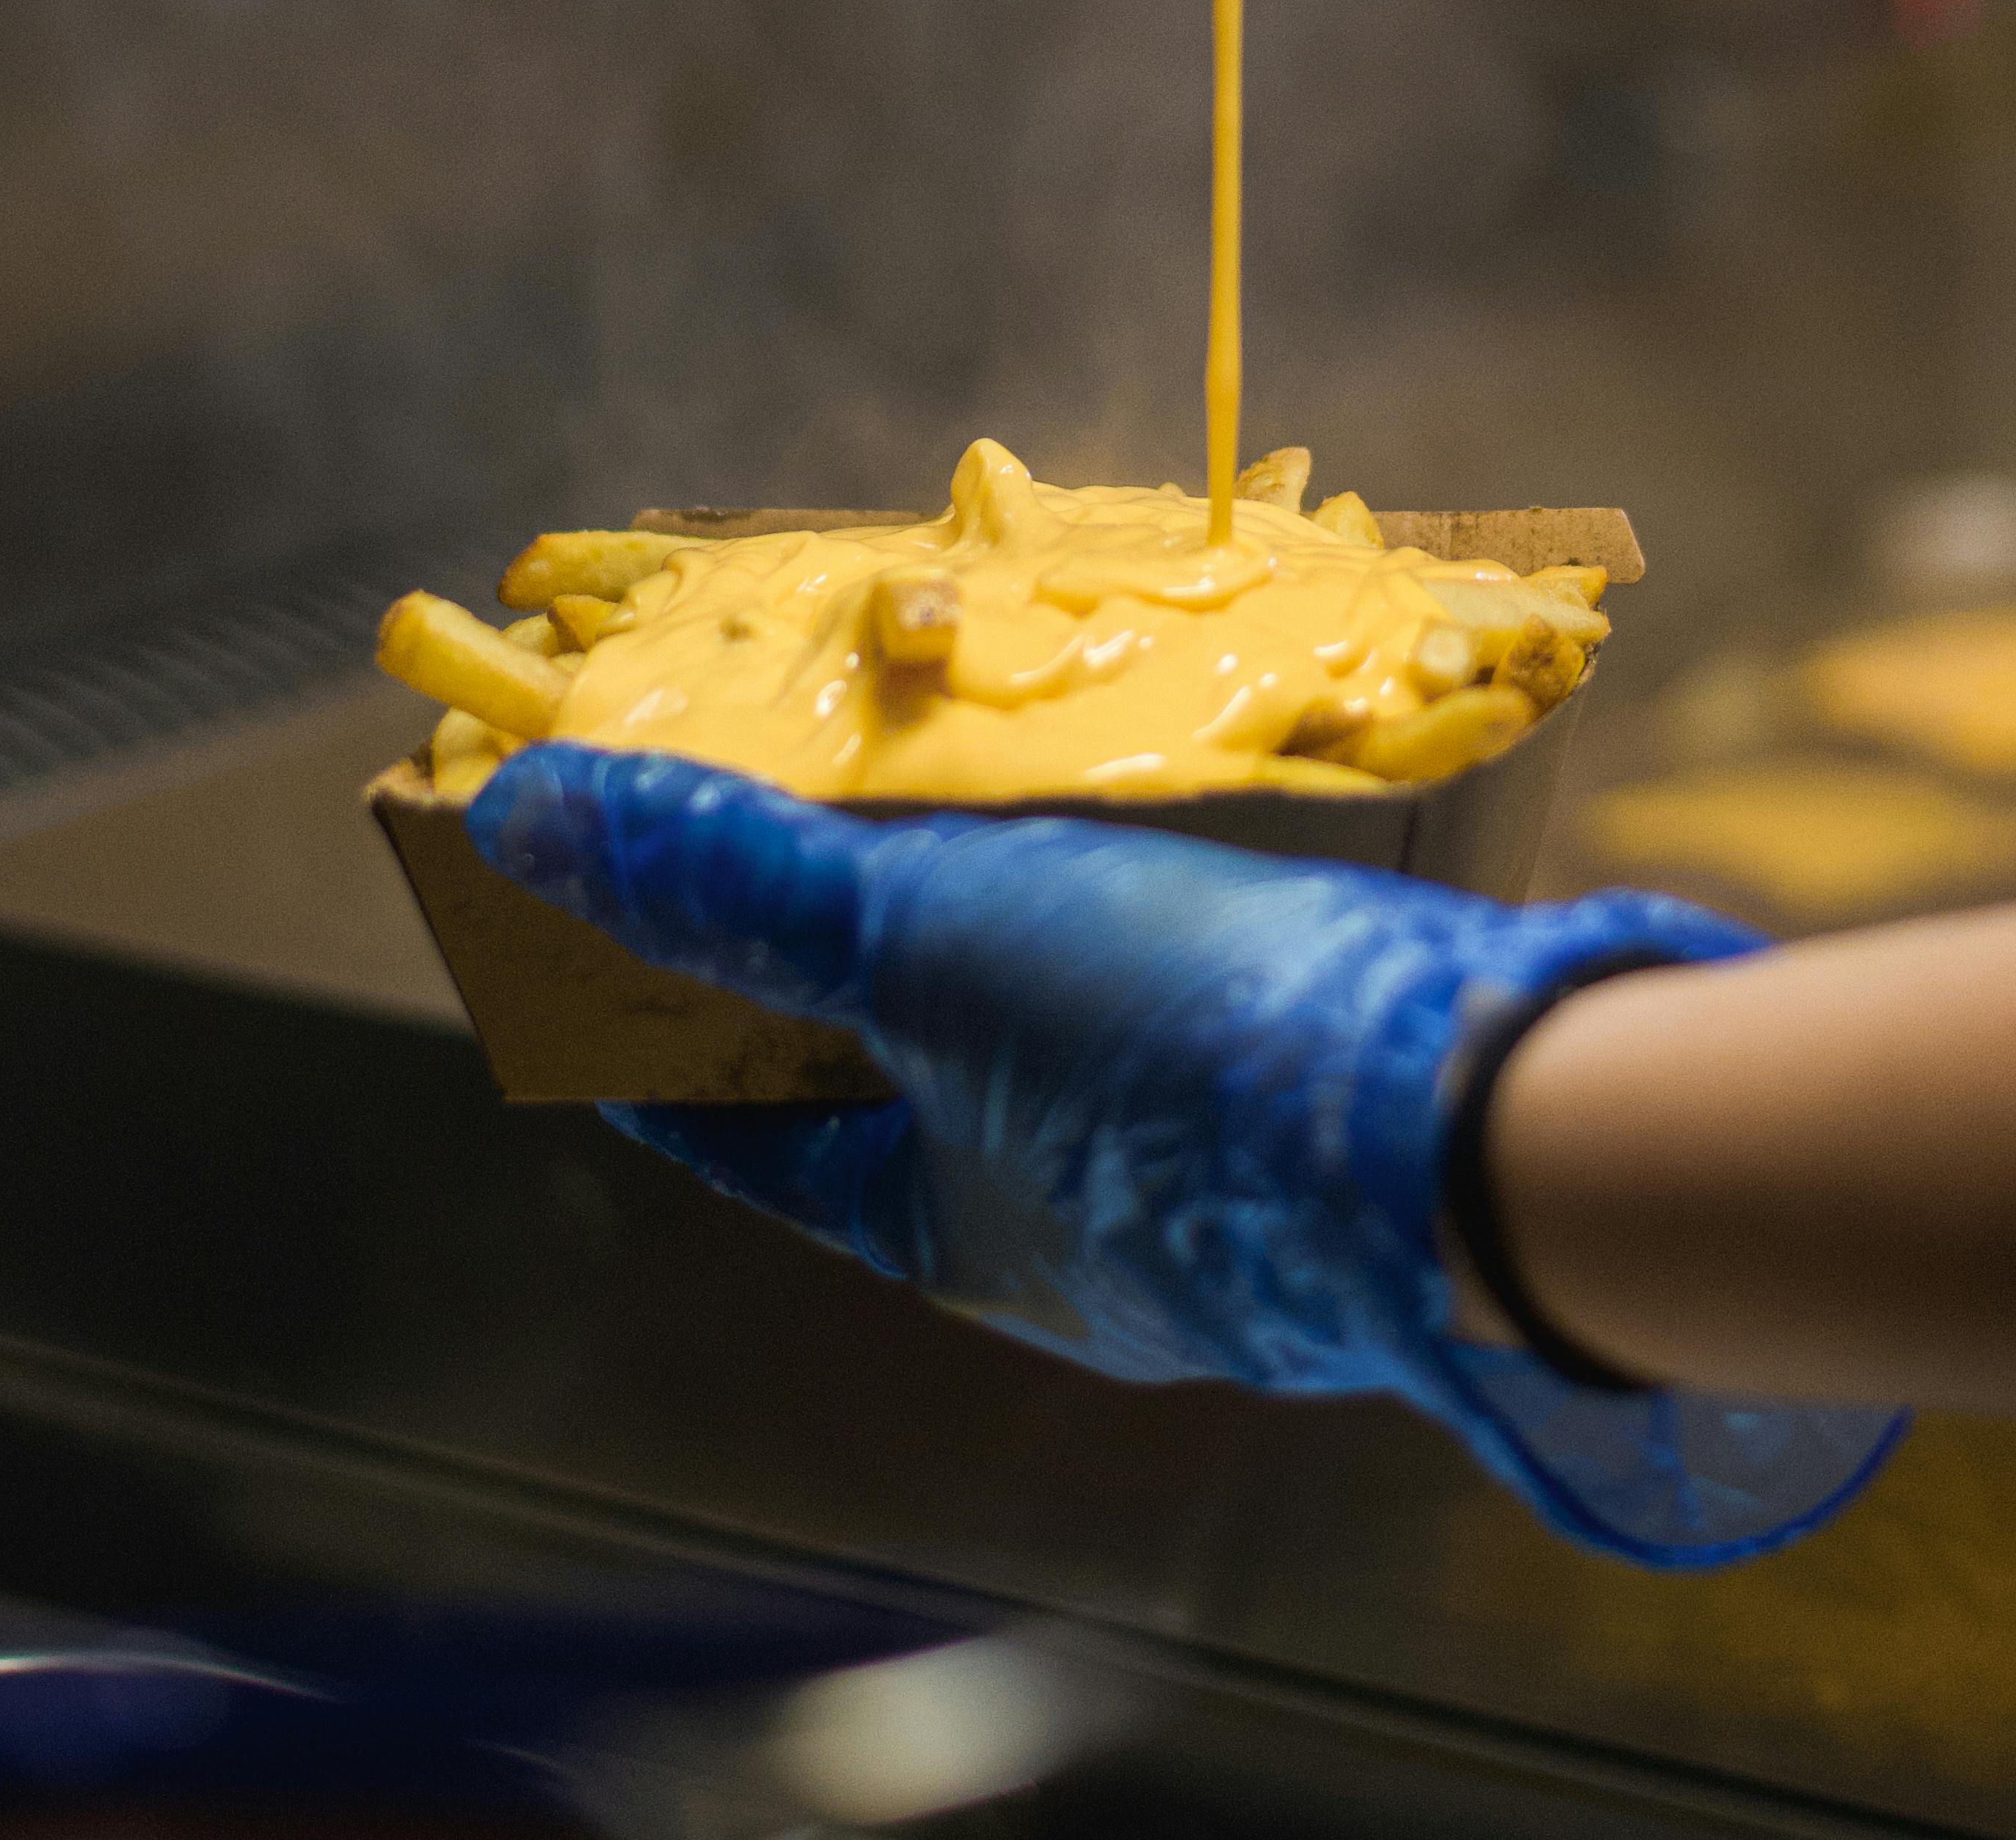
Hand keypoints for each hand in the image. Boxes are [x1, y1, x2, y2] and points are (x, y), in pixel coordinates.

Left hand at [465, 745, 1901, 1564]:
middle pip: (890, 1068)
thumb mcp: (918, 948)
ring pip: (1032, 1020)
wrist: (1483, 1132)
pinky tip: (1115, 823)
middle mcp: (1065, 1217)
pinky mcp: (1299, 1080)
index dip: (663, 1024)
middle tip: (756, 811)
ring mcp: (1192, 1158)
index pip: (752, 1128)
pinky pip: (1156, 989)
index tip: (588, 938)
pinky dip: (1101, 903)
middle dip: (820, 950)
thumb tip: (532, 824)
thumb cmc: (1170, 1062)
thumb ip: (736, 883)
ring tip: (928, 784)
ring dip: (974, 909)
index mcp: (951, 1230)